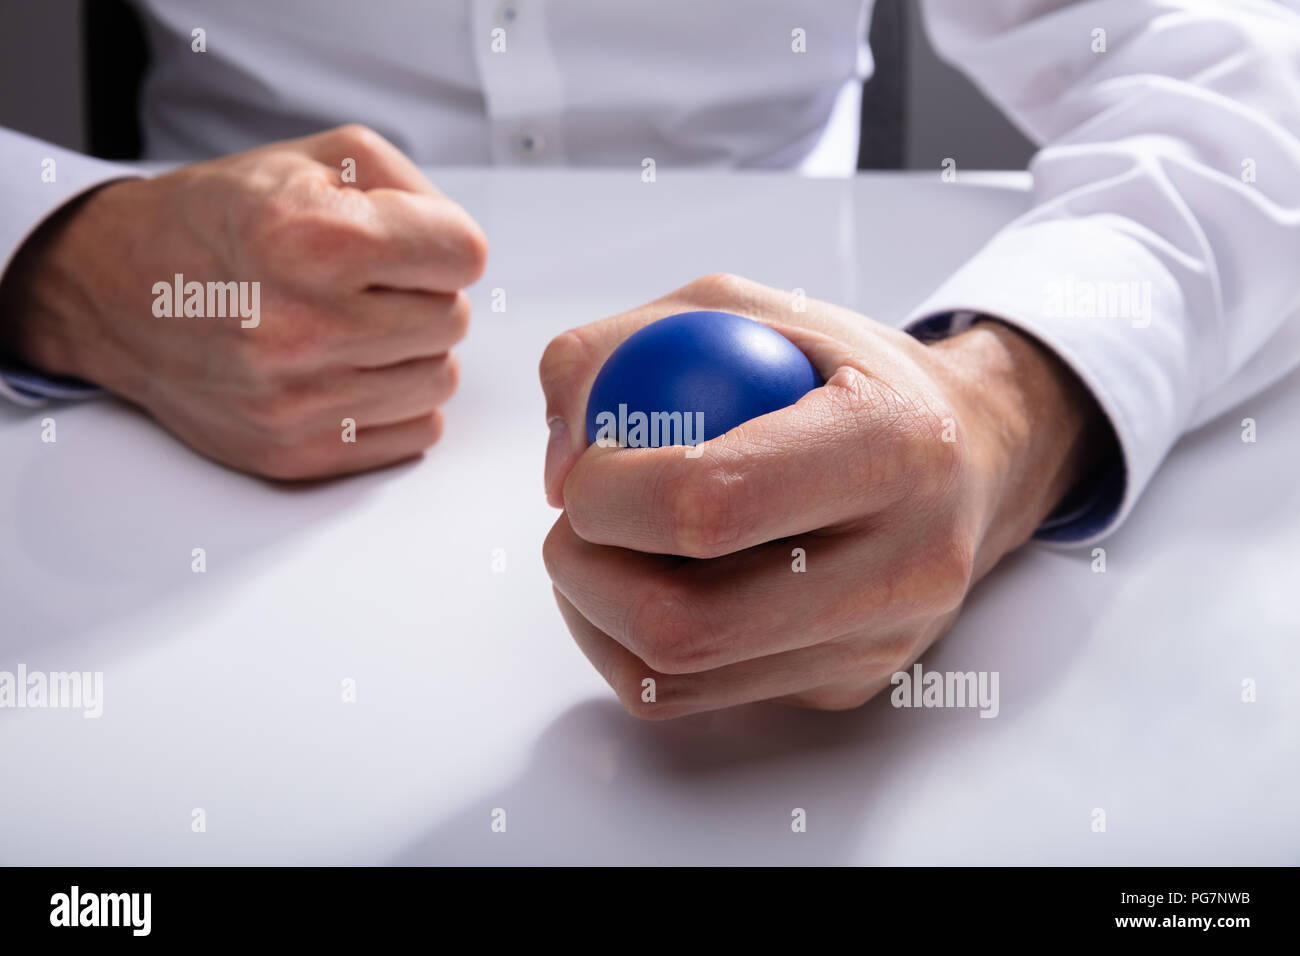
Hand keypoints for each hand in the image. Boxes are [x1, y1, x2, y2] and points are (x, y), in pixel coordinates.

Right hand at [0, 124, 486, 478]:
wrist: (119, 291)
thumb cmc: (220, 222)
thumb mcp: (313, 160)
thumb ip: (411, 189)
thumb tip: (464, 250)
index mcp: (313, 239)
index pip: (464, 255)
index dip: (442, 243)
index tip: (409, 244)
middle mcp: (303, 325)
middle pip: (453, 319)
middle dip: (422, 295)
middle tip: (367, 285)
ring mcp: (298, 399)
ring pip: (441, 380)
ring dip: (412, 351)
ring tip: (355, 327)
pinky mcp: (296, 452)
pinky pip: (415, 432)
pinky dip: (397, 402)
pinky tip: (349, 371)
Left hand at [539, 274, 1108, 716]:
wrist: (970, 457)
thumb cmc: (844, 375)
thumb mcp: (739, 310)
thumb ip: (619, 352)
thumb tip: (557, 468)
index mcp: (891, 442)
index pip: (713, 503)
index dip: (609, 495)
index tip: (587, 468)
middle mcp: (904, 563)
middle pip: (686, 623)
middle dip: (584, 572)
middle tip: (575, 522)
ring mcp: (878, 643)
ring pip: (677, 679)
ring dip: (595, 616)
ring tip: (602, 549)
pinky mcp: (847, 685)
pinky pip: (696, 697)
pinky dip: (629, 648)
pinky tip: (639, 587)